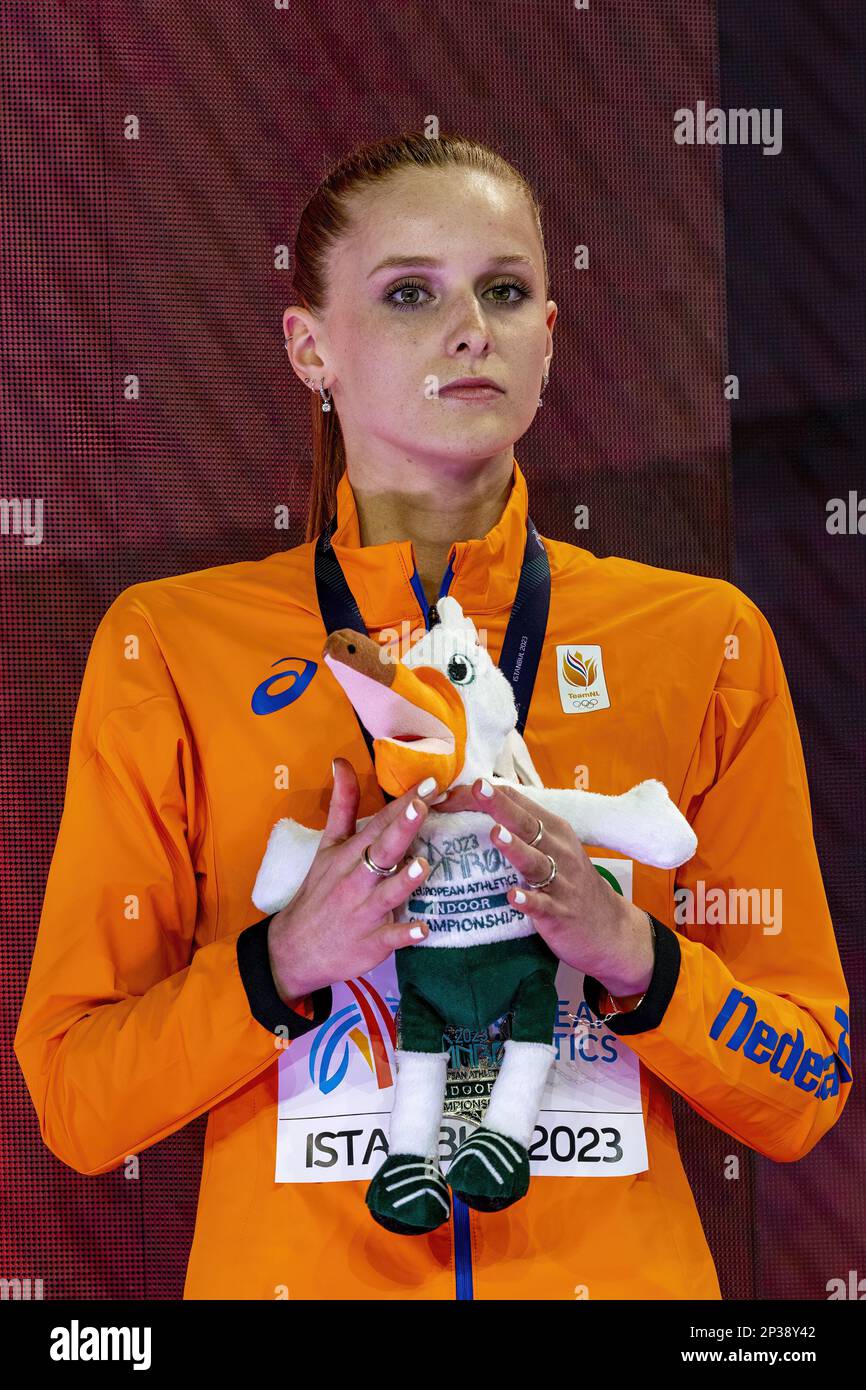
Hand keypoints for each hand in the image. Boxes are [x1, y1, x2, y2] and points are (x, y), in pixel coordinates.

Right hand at [267, 758, 441, 998]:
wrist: (295, 948)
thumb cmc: (319, 891)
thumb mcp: (327, 846)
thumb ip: (342, 805)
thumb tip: (341, 761)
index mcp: (350, 855)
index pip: (379, 823)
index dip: (403, 803)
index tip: (428, 783)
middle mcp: (357, 880)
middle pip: (382, 851)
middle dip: (402, 829)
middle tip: (422, 806)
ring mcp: (365, 913)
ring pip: (388, 894)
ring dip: (405, 880)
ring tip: (423, 865)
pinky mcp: (371, 943)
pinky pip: (390, 938)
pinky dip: (404, 934)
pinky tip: (422, 930)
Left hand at [431, 779, 654, 994]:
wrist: (610, 928)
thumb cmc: (569, 882)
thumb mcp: (553, 847)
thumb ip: (523, 828)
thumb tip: (481, 805)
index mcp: (553, 830)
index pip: (518, 803)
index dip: (486, 795)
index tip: (450, 793)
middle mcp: (559, 851)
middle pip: (526, 824)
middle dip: (500, 806)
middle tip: (477, 788)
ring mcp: (561, 883)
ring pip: (535, 862)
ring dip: (515, 848)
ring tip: (495, 834)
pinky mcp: (559, 913)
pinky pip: (542, 905)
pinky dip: (528, 900)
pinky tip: (513, 896)